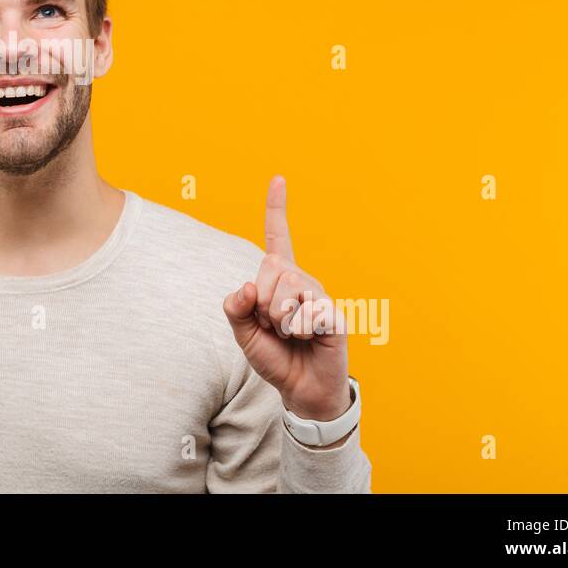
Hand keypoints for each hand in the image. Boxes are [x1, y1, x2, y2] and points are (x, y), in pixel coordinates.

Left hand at [223, 175, 350, 421]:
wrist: (300, 389)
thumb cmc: (275, 356)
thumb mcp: (243, 333)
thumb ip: (234, 308)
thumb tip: (247, 287)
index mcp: (279, 278)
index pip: (278, 237)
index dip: (277, 208)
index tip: (278, 178)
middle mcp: (301, 279)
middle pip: (269, 269)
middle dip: (261, 303)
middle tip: (274, 325)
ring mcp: (319, 294)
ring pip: (284, 291)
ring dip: (278, 320)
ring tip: (290, 333)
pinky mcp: (333, 314)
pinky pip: (304, 312)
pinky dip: (296, 331)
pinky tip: (307, 339)